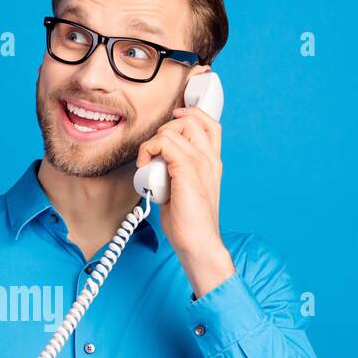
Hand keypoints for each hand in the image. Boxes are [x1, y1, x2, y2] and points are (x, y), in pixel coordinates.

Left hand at [135, 105, 235, 295]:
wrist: (198, 243)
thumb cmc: (189, 223)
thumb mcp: (183, 189)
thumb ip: (176, 170)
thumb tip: (156, 161)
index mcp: (213, 162)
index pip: (209, 123)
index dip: (189, 114)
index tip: (170, 123)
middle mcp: (210, 158)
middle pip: (190, 118)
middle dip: (165, 129)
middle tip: (154, 152)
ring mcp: (201, 162)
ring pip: (173, 129)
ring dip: (153, 143)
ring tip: (148, 163)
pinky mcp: (188, 169)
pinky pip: (164, 142)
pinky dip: (148, 150)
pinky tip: (145, 166)